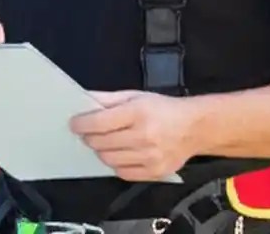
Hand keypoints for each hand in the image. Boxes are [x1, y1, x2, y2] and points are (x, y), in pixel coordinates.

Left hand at [70, 90, 198, 181]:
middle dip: (89, 138)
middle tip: (88, 133)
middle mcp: (144, 136)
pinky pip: (123, 173)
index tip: (74, 124)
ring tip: (105, 143)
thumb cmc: (163, 109)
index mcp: (138, 112)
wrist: (195, 128)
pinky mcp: (154, 172)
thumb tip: (83, 100)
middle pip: (101, 143)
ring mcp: (149, 157)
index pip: (99, 122)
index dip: (82, 124)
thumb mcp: (136, 96)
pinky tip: (119, 154)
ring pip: (109, 160)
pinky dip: (116, 165)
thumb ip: (108, 98)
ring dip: (101, 151)